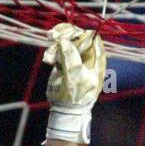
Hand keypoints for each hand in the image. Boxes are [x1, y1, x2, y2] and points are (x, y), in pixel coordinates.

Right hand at [43, 23, 106, 144]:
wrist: (66, 111)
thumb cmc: (74, 97)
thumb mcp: (74, 77)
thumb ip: (70, 57)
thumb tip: (64, 40)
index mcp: (96, 60)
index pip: (90, 37)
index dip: (78, 34)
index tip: (65, 38)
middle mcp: (87, 56)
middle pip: (77, 35)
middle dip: (64, 36)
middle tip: (52, 37)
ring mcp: (76, 57)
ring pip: (66, 40)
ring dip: (55, 44)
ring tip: (49, 57)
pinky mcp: (65, 60)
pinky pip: (59, 48)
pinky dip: (52, 50)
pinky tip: (48, 59)